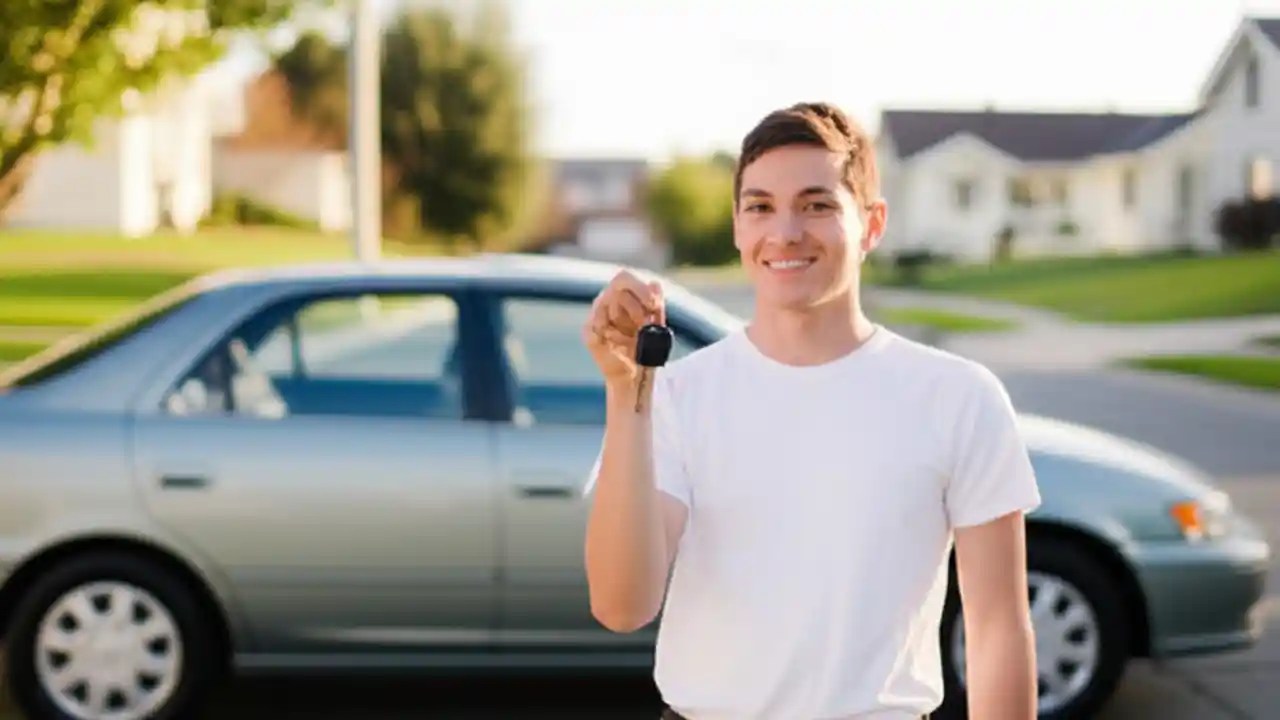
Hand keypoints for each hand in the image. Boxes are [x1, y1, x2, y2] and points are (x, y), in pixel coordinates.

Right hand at [583, 270, 664, 386]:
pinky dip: (617, 336)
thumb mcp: (656, 322)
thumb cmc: (645, 346)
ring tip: (633, 337)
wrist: (635, 375)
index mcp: (620, 294)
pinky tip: (619, 344)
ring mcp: (594, 316)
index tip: (653, 306)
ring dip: (628, 323)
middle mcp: (604, 301)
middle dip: (637, 308)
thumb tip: (654, 283)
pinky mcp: (588, 332)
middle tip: (644, 325)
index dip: (639, 288)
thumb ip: (655, 303)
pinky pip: (601, 325)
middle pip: (617, 289)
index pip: (623, 277)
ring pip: (611, 306)